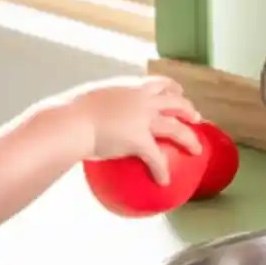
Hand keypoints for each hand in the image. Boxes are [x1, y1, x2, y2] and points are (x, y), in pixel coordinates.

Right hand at [55, 75, 202, 184]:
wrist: (70, 121)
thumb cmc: (68, 112)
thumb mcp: (87, 100)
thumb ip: (97, 106)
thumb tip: (89, 116)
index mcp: (128, 87)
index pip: (156, 83)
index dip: (171, 87)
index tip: (178, 91)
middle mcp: (141, 99)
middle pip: (174, 101)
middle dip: (188, 109)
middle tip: (197, 118)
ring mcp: (143, 119)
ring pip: (176, 127)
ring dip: (189, 139)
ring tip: (197, 149)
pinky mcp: (140, 140)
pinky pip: (156, 158)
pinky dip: (162, 170)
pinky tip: (164, 181)